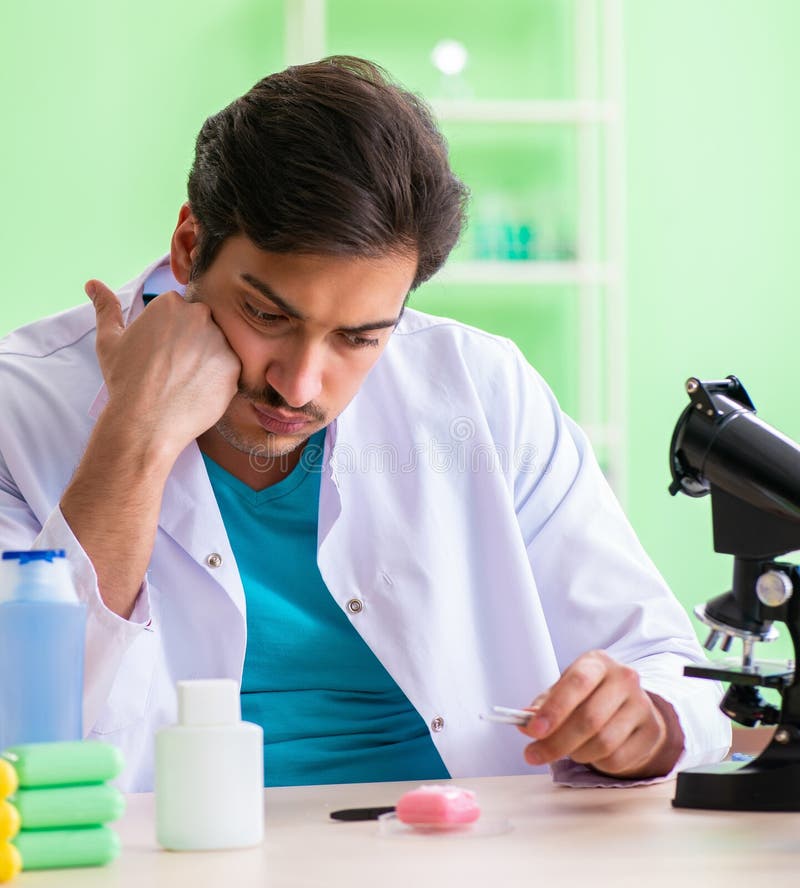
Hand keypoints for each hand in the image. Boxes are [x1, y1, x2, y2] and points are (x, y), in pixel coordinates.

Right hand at [86, 279, 240, 455]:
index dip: (171, 335)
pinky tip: (197, 392)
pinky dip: (217, 381)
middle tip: (174, 369)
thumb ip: (106, 308)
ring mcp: (220, 340)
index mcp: (171, 303)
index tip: (162, 353)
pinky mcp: (234, 367)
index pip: (181, 312)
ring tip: (184, 382)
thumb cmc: (125, 381)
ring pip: (218, 347)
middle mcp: (200, 315)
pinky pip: (229, 369)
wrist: (145, 422)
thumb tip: (93, 284)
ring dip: (206, 361)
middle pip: (202, 326)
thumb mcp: (109, 341)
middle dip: (192, 344)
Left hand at [518, 650, 684, 778]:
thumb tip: (525, 721)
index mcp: (598, 662)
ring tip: (566, 750)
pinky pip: (617, 759)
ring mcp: (642, 705)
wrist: (631, 705)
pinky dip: (596, 763)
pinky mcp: (651, 732)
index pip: (577, 683)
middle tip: (533, 755)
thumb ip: (543, 704)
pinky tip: (590, 753)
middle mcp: (624, 679)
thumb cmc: (590, 695)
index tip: (533, 730)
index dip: (553, 709)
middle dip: (556, 742)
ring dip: (576, 754)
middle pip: (589, 719)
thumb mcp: (564, 690)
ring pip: (603, 742)